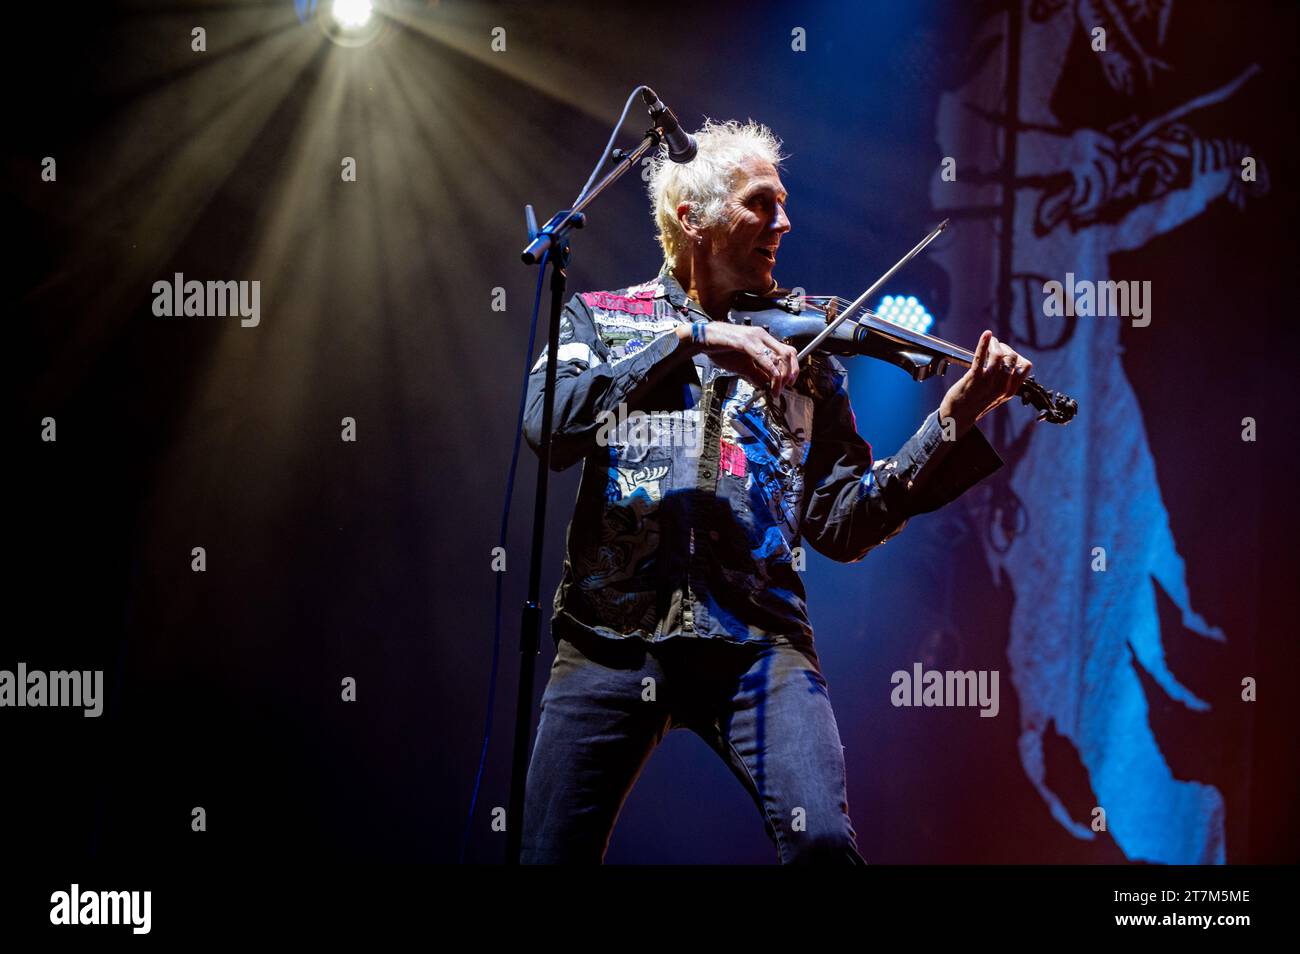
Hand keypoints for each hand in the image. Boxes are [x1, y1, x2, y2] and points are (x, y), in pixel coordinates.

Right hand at [684, 321, 799, 397]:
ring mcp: (755, 338)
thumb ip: (755, 374)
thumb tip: (767, 385)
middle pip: (788, 353)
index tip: (787, 384)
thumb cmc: (721, 349)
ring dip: (781, 376)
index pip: (787, 353)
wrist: (703, 339)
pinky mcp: (745, 342)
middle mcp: (762, 336)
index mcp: (763, 339)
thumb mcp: (742, 365)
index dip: (791, 370)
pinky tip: (771, 382)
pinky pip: (764, 357)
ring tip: (776, 389)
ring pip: (779, 356)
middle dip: (791, 373)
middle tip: (785, 388)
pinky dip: (771, 371)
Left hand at [939, 331, 1031, 433]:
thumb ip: (1005, 381)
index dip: (1017, 356)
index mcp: (1010, 391)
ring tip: (991, 342)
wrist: (957, 416)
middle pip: (1013, 358)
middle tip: (996, 347)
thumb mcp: (996, 395)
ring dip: (996, 345)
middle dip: (1005, 348)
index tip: (1006, 354)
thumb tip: (1007, 360)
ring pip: (1000, 356)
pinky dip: (984, 343)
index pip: (1025, 366)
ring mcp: (988, 382)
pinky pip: (981, 356)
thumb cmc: (975, 402)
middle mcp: (1002, 387)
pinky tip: (987, 335)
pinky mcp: (974, 378)